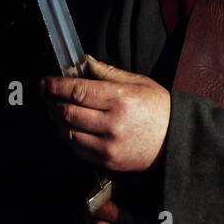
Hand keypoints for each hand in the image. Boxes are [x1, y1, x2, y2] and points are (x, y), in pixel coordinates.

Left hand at [40, 55, 170, 171]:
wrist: (177, 141)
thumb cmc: (160, 109)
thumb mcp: (138, 82)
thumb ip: (107, 72)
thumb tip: (84, 62)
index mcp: (119, 99)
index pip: (76, 90)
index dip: (55, 86)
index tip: (46, 82)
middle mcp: (111, 124)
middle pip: (66, 112)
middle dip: (51, 102)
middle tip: (48, 95)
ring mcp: (108, 145)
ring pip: (67, 132)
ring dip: (57, 121)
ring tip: (58, 110)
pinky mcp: (107, 161)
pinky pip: (77, 149)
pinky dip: (68, 137)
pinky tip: (71, 127)